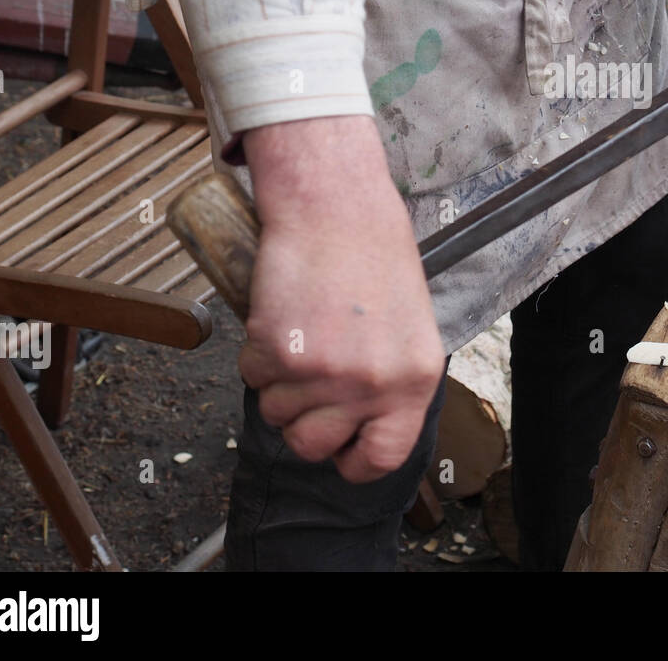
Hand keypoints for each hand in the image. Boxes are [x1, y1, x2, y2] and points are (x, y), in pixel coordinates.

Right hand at [239, 115, 444, 482]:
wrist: (335, 207)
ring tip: (302, 332)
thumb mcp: (409, 327)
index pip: (385, 456)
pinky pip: (251, 376)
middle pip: (314, 446)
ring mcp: (326, 370)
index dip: (354, 461)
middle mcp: (375, 382)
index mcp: (417, 379)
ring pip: (276, 413)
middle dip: (300, 420)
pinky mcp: (281, 350)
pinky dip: (256, 350)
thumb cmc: (372, 256)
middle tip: (306, 379)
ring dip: (277, 382)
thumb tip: (364, 428)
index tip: (340, 451)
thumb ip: (391, 381)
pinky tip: (282, 314)